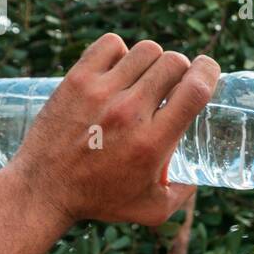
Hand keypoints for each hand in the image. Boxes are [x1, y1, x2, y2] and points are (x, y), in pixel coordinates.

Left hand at [5, 33, 220, 227]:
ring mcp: (101, 92)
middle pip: (173, 63)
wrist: (43, 190)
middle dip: (181, 68)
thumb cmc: (99, 200)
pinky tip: (117, 69)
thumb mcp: (151, 209)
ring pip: (146, 50)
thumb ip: (182, 194)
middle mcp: (129, 113)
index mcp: (153, 142)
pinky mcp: (76, 80)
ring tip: (143, 78)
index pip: (194, 89)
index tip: (207, 72)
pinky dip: (120, 51)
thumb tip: (196, 177)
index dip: (209, 71)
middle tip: (171, 84)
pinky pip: (111, 44)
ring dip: (153, 60)